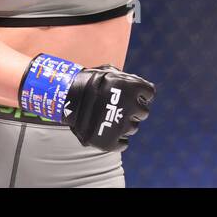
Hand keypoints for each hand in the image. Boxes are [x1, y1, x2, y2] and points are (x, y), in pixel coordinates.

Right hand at [19, 54, 155, 150]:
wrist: (67, 97)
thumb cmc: (88, 81)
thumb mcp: (109, 72)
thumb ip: (129, 79)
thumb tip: (143, 86)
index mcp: (133, 87)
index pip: (149, 93)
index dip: (140, 94)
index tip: (131, 95)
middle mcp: (132, 107)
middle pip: (143, 112)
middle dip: (133, 110)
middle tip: (118, 107)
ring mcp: (122, 126)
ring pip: (133, 128)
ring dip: (124, 123)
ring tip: (109, 117)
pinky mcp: (111, 142)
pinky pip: (123, 144)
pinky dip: (117, 139)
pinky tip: (107, 130)